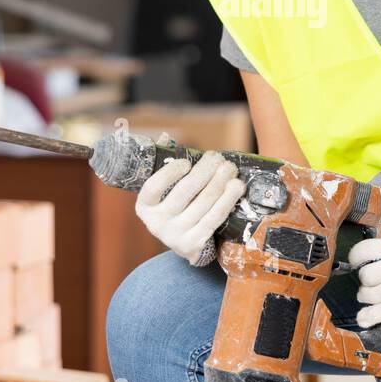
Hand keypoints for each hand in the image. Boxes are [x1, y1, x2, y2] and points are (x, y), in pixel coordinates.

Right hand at [135, 137, 245, 266]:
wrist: (183, 242)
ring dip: (220, 181)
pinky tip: (236, 187)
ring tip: (230, 168)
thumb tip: (165, 137)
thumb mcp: (164, 191)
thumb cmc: (175, 206)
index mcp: (145, 207)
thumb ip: (164, 165)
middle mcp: (157, 223)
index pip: (153, 187)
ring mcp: (175, 235)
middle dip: (205, 170)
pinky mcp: (194, 244)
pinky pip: (215, 217)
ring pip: (203, 203)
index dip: (170, 173)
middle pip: (184, 191)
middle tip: (218, 158)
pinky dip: (228, 200)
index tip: (187, 161)